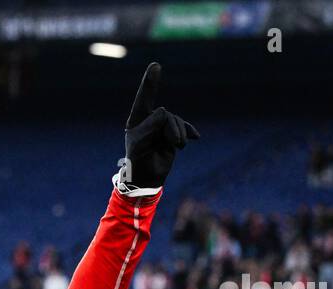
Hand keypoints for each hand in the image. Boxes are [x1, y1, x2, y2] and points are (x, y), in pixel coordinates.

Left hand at [121, 62, 198, 190]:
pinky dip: (188, 133)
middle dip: (170, 128)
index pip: (144, 98)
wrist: (147, 178)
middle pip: (165, 114)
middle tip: (168, 143)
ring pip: (176, 121)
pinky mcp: (173, 135)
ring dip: (177, 135)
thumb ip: (152, 124)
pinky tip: (195, 137)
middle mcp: (150, 120)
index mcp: (137, 119)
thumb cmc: (138, 160)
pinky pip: (184, 129)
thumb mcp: (140, 142)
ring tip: (174, 147)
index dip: (150, 82)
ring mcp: (162, 127)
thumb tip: (165, 113)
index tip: (155, 65)